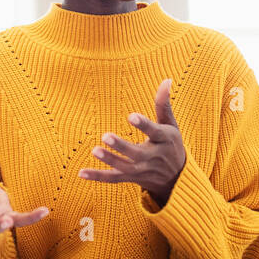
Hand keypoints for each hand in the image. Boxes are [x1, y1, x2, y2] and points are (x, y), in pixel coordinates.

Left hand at [79, 78, 186, 206]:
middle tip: (105, 136)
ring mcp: (142, 170)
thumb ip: (163, 104)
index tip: (130, 116)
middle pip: (136, 153)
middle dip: (121, 146)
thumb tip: (166, 79)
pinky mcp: (132, 178)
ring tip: (94, 150)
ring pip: (125, 167)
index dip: (143, 125)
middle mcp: (154, 157)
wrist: (177, 178)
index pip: (155, 132)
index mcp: (164, 140)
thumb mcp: (171, 125)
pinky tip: (81, 172)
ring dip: (109, 160)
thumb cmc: (171, 145)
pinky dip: (98, 177)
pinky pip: (114, 178)